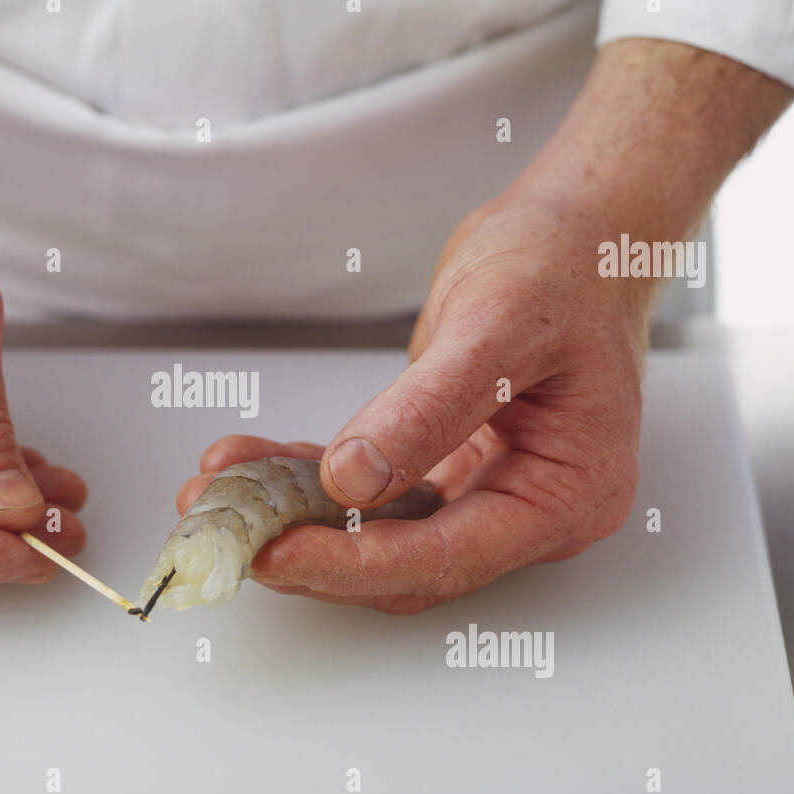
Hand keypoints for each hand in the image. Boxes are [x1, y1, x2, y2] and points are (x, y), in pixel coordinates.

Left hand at [180, 197, 649, 612]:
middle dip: (309, 551)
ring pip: (374, 533)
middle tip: (226, 530)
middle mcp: (523, 508)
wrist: (575, 230)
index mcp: (564, 495)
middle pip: (403, 563)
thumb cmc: (566, 267)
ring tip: (217, 492)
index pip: (445, 557)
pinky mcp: (443, 463)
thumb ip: (428, 407)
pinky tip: (252, 462)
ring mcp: (483, 489)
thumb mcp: (498, 326)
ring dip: (294, 518)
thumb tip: (354, 479)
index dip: (353, 563)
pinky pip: (366, 490)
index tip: (277, 554)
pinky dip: (306, 477)